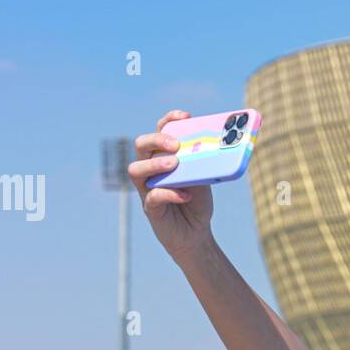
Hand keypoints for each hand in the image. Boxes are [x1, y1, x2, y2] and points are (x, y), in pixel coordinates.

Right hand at [128, 109, 216, 263]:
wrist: (196, 233)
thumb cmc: (197, 202)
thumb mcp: (204, 178)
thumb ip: (202, 163)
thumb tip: (214, 146)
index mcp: (163, 156)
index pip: (160, 130)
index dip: (169, 119)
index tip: (185, 116)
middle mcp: (150, 169)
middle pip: (141, 144)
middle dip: (157, 140)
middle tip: (177, 146)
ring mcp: (147, 188)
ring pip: (135, 169)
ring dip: (155, 164)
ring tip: (175, 165)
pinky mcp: (150, 208)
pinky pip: (152, 197)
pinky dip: (169, 194)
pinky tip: (185, 195)